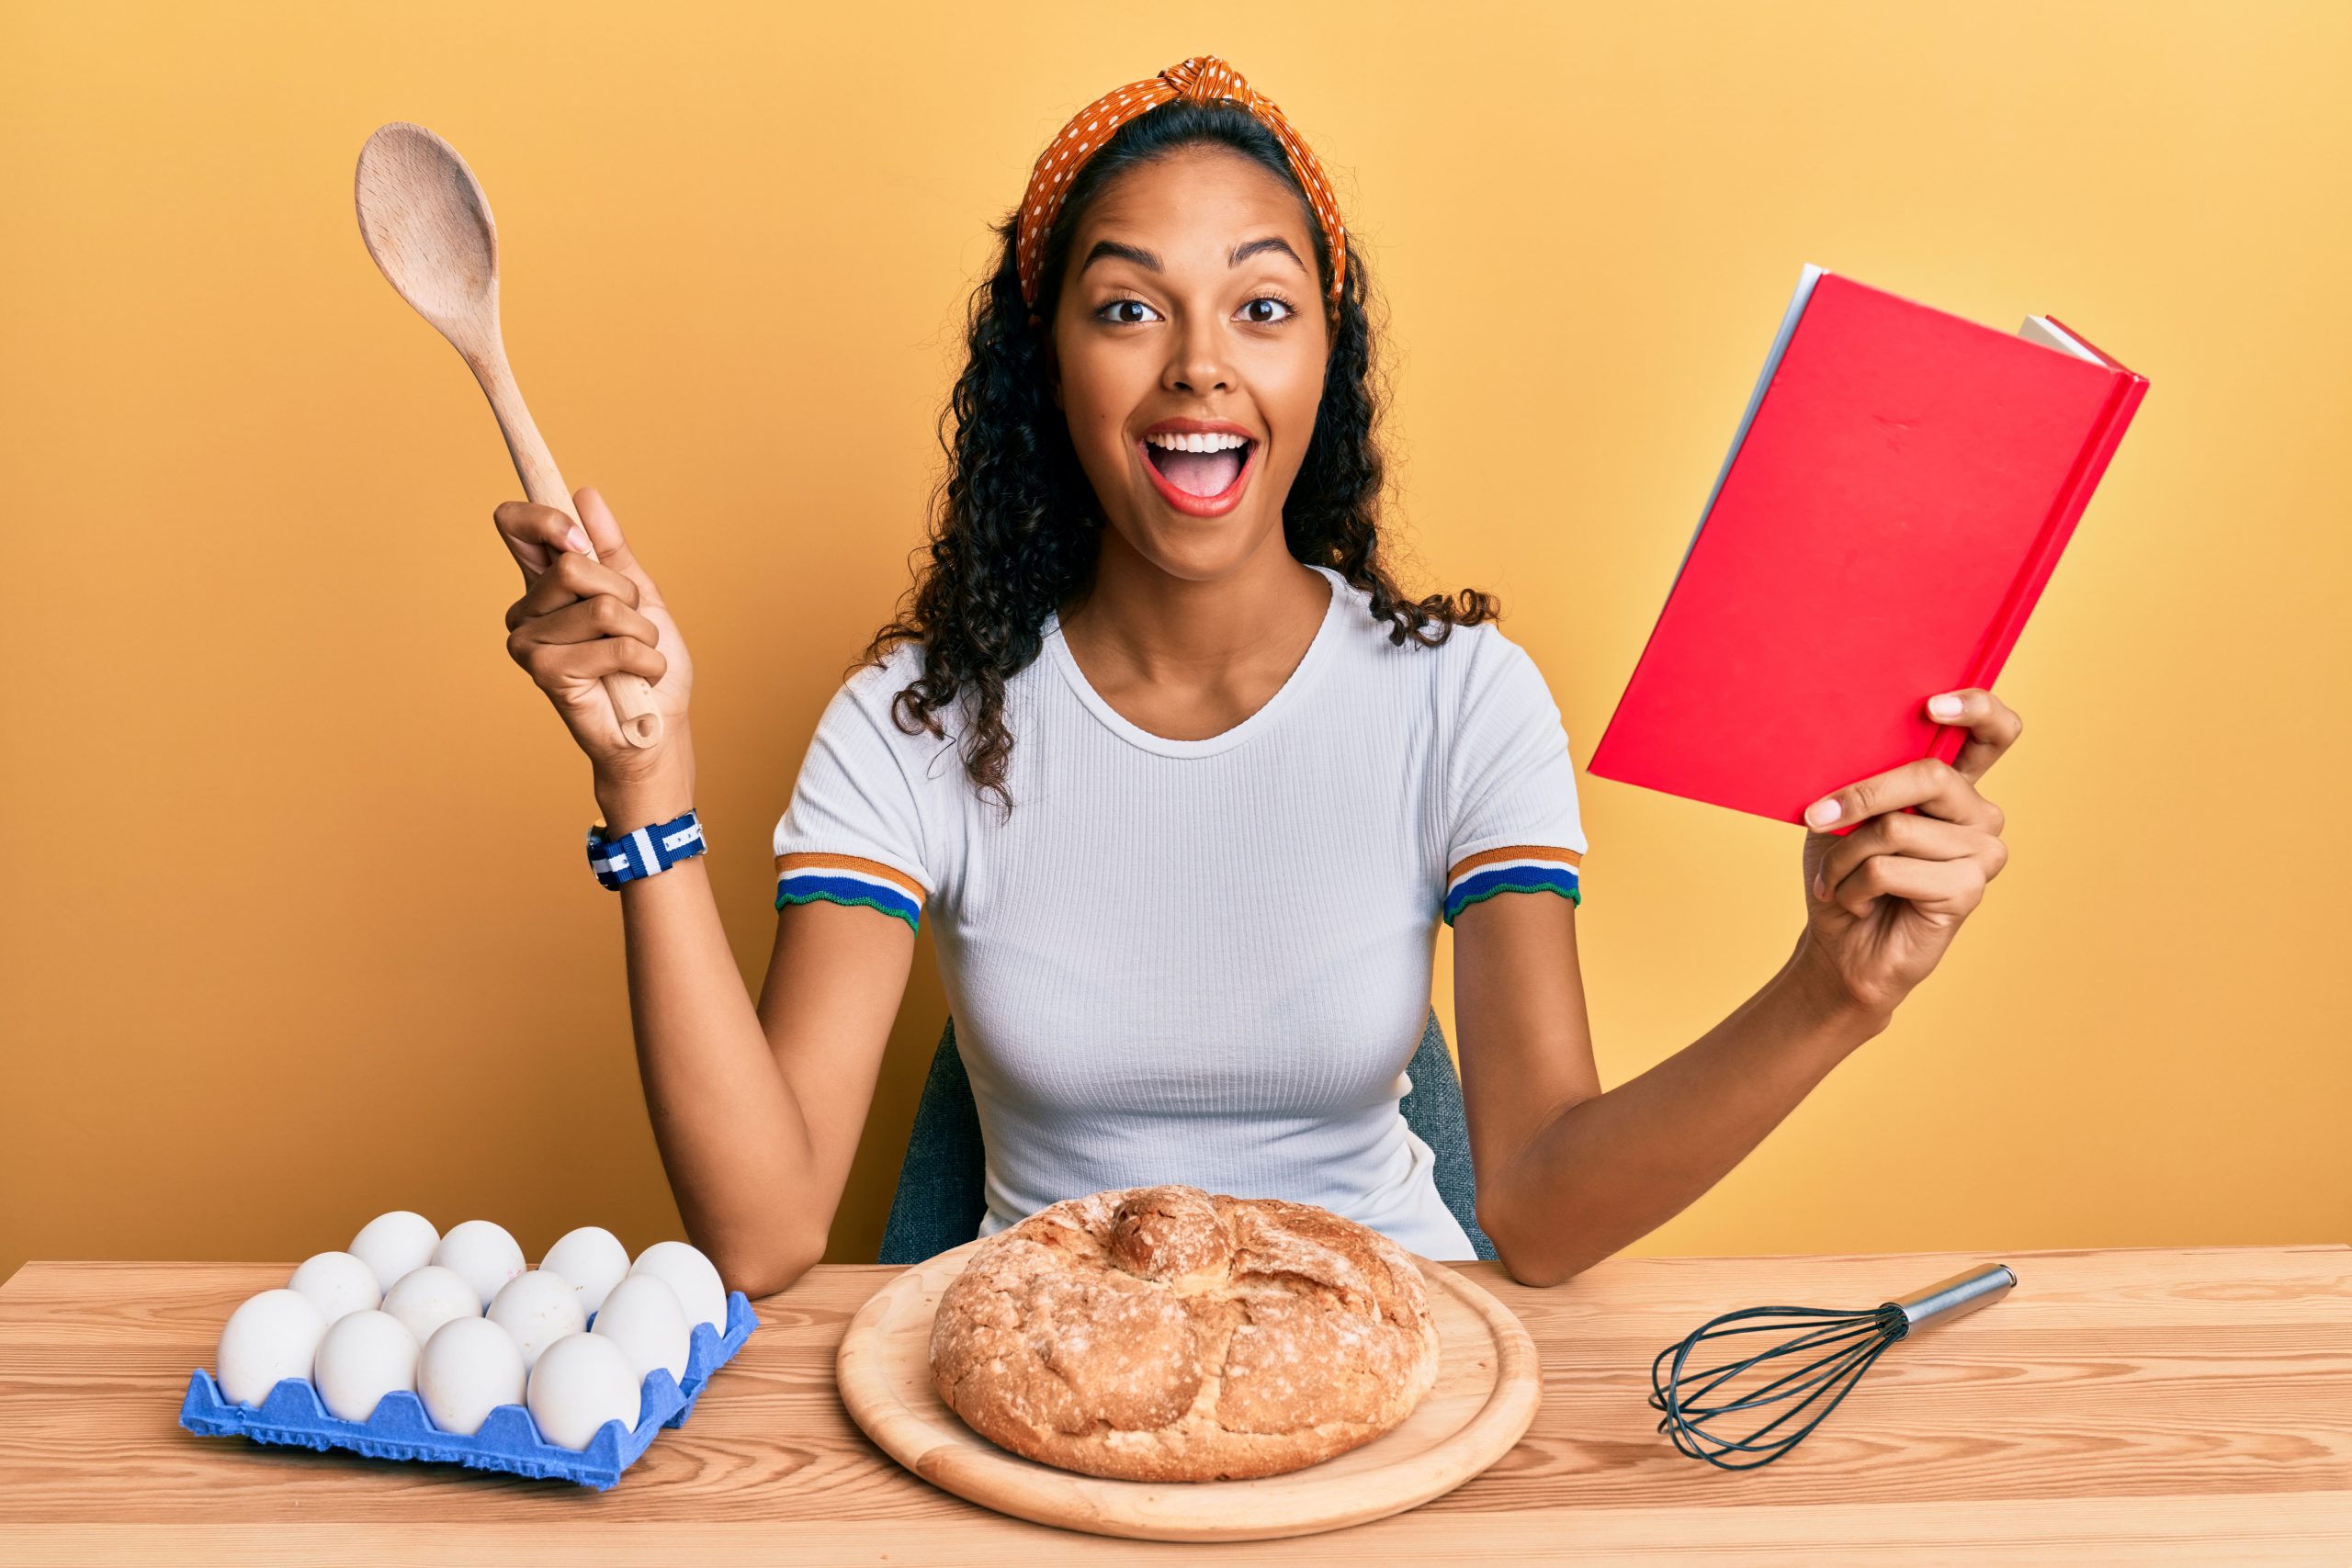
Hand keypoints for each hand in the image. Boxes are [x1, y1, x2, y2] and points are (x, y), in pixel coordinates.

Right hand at [495, 486, 696, 786]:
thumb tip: (585, 494)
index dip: (545, 518)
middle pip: (574, 564)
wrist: (657, 726)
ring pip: (600, 607)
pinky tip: (637, 678)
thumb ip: (611, 547)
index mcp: (545, 583)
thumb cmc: (646, 663)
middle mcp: (527, 608)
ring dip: (641, 633)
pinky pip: (612, 644)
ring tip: (638, 657)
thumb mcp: (639, 595)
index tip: (579, 537)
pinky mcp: (543, 672)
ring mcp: (528, 641)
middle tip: (632, 626)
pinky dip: (644, 660)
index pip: (515, 525)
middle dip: (624, 593)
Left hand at [1791, 687, 2020, 1020]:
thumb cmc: (1842, 874)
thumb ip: (1862, 779)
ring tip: (1836, 880)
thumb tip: (1849, 742)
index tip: (1932, 706)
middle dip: (1861, 796)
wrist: (1839, 946)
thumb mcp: (1842, 817)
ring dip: (1845, 857)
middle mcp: (1979, 814)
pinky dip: (1854, 886)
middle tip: (1816, 817)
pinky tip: (1857, 902)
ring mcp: (1982, 853)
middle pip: (1930, 776)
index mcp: (1953, 786)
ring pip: (1897, 828)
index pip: (1994, 732)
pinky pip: (1892, 869)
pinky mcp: (1968, 891)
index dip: (1976, 709)